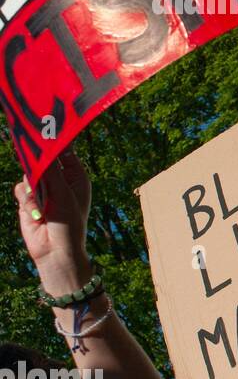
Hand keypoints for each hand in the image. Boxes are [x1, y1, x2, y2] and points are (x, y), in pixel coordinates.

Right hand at [13, 149, 92, 293]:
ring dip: (33, 187)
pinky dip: (26, 200)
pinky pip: (21, 189)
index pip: (64, 152)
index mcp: (76, 176)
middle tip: (26, 146)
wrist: (55, 251)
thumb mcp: (62, 194)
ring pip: (28, 174)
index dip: (54, 141)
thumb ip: (49, 171)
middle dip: (35, 159)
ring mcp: (43, 189)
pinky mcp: (28, 200)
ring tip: (43, 205)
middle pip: (42, 159)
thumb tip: (42, 149)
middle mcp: (60, 180)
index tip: (44, 127)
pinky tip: (36, 214)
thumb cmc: (69, 223)